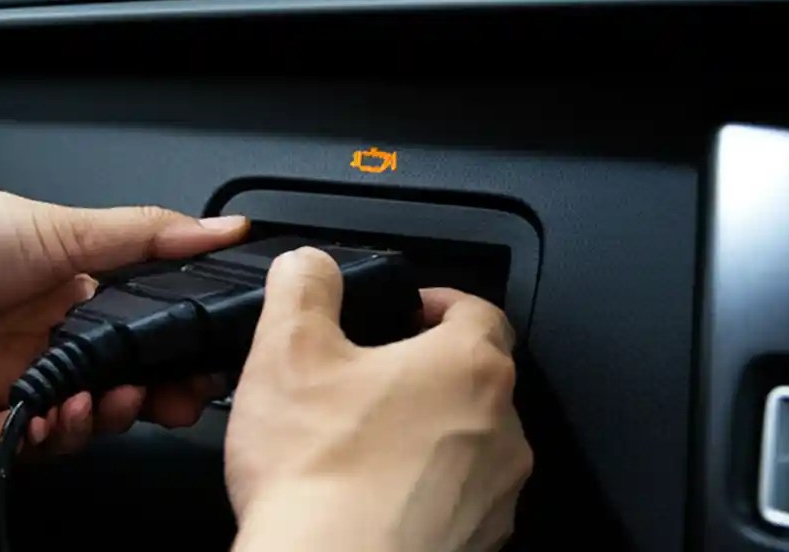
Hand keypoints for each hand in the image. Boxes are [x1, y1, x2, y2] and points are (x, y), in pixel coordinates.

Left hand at [0, 179, 248, 460]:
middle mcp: (42, 348)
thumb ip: (149, 236)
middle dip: (143, 406)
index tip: (199, 374)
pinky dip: (39, 444)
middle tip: (162, 402)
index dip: (171, 368)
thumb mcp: (67, 231)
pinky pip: (12, 450)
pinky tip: (50, 420)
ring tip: (97, 403)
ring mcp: (4, 385)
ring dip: (93, 424)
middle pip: (110, 396)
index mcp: (72, 306)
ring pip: (68, 430)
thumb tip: (222, 229)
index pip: (138, 350)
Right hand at [225, 248, 532, 551]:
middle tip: (363, 380)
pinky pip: (456, 502)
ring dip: (424, 436)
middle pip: (472, 379)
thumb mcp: (287, 348)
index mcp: (468, 367)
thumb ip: (304, 286)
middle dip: (422, 373)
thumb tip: (310, 264)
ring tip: (360, 446)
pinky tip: (369, 498)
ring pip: (467, 444)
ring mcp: (495, 496)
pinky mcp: (477, 545)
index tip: (406, 310)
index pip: (477, 311)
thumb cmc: (318, 473)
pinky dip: (422, 492)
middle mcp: (501, 430)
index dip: (437, 303)